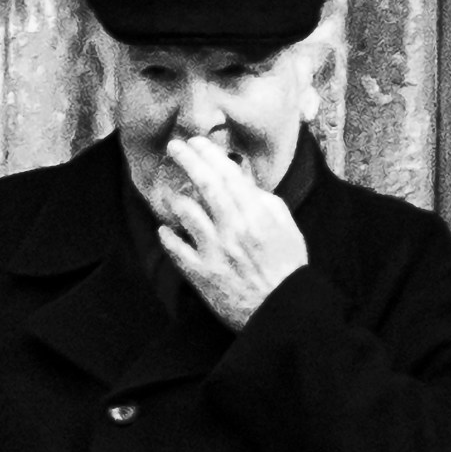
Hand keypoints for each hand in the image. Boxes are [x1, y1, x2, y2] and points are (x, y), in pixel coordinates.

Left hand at [134, 133, 307, 327]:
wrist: (281, 310)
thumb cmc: (287, 268)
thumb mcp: (287, 229)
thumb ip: (266, 202)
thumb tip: (245, 180)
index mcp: (257, 216)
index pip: (229, 175)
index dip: (210, 154)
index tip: (197, 142)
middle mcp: (234, 229)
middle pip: (205, 186)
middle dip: (188, 161)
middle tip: (175, 146)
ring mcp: (215, 251)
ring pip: (186, 213)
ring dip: (173, 197)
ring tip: (167, 190)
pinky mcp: (202, 273)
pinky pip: (176, 250)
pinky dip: (166, 237)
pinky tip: (163, 229)